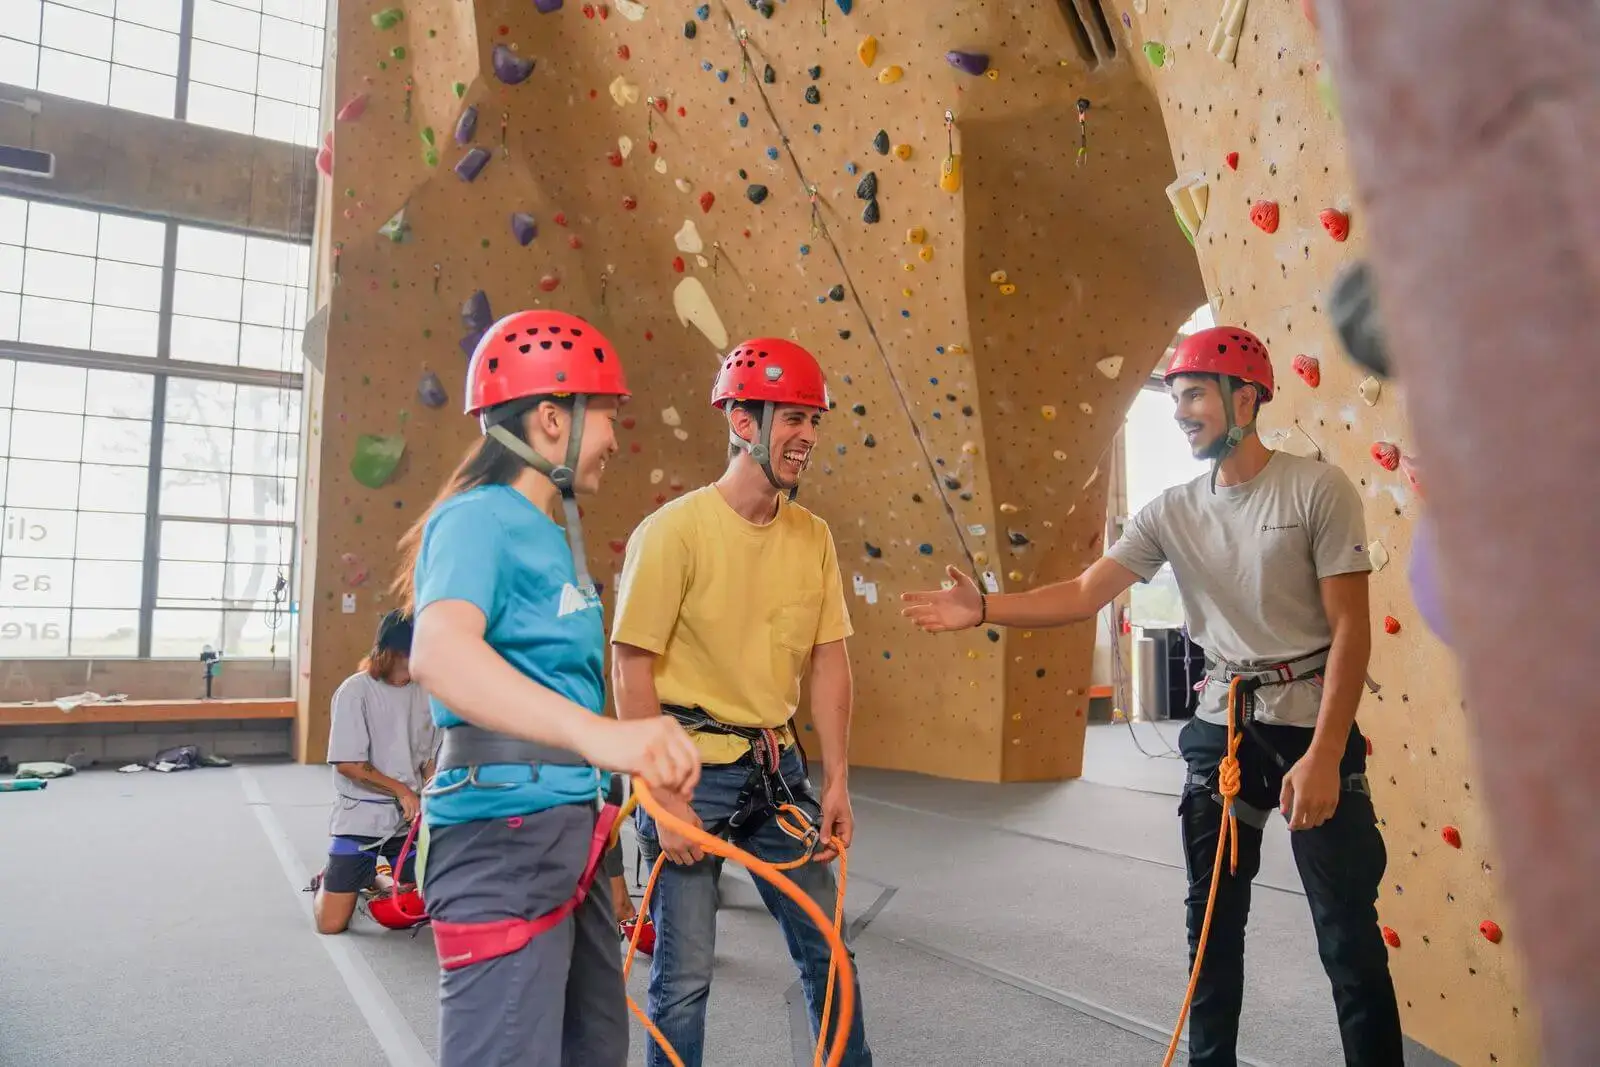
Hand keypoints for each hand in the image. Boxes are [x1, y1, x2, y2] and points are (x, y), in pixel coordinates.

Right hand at [397, 786, 420, 824]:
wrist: (403, 791)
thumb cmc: (409, 794)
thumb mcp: (415, 799)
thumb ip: (416, 805)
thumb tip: (417, 811)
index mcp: (419, 803)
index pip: (421, 812)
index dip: (419, 817)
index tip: (417, 820)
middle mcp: (417, 805)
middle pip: (417, 815)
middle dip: (414, 820)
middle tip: (412, 823)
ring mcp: (412, 806)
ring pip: (412, 816)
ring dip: (409, 819)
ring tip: (406, 818)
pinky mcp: (407, 807)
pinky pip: (407, 814)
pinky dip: (405, 816)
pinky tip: (404, 816)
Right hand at [579, 717, 700, 804]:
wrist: (593, 734)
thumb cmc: (621, 743)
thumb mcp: (651, 744)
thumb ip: (670, 762)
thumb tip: (688, 793)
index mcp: (671, 726)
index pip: (695, 756)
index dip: (693, 777)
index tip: (686, 790)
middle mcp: (665, 731)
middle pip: (687, 768)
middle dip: (680, 785)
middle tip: (669, 793)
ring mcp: (654, 743)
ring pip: (672, 777)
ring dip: (663, 787)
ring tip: (650, 783)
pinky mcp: (641, 756)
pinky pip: (657, 781)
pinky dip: (651, 787)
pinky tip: (642, 781)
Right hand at [657, 795, 706, 865]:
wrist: (667, 806)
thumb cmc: (683, 811)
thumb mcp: (697, 821)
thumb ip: (701, 834)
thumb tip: (704, 841)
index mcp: (692, 841)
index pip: (699, 857)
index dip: (700, 853)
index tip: (699, 849)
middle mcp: (681, 847)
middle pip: (689, 862)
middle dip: (692, 856)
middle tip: (691, 849)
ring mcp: (671, 848)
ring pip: (679, 862)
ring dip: (682, 857)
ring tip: (683, 849)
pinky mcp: (663, 846)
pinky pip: (670, 858)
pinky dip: (674, 855)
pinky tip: (675, 847)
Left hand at [812, 780, 853, 863]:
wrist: (833, 782)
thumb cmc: (834, 796)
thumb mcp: (828, 812)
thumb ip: (826, 828)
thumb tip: (824, 842)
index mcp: (847, 826)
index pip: (843, 844)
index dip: (833, 851)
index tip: (821, 855)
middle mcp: (844, 827)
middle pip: (838, 844)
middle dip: (828, 851)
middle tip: (816, 858)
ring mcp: (838, 823)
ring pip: (833, 839)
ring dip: (825, 845)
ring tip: (815, 852)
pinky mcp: (832, 819)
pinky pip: (829, 832)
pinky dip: (823, 837)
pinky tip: (816, 840)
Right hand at [900, 564, 983, 632]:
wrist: (981, 607)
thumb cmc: (971, 594)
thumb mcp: (964, 581)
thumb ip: (955, 575)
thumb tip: (949, 566)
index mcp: (939, 596)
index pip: (923, 596)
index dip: (913, 597)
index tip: (903, 596)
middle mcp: (937, 607)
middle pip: (921, 609)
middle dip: (912, 611)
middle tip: (903, 612)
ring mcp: (942, 617)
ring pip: (927, 619)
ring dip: (920, 620)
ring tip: (914, 621)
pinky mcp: (948, 625)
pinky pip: (937, 627)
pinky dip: (931, 628)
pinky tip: (925, 628)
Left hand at [1281, 749, 1341, 829]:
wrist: (1324, 759)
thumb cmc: (1304, 768)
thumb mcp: (1288, 779)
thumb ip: (1284, 797)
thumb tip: (1283, 811)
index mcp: (1301, 800)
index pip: (1297, 821)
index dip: (1293, 826)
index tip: (1290, 827)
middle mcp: (1314, 805)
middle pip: (1308, 824)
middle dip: (1301, 825)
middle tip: (1298, 822)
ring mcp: (1326, 804)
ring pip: (1319, 821)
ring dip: (1312, 821)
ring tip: (1307, 816)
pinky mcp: (1335, 801)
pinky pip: (1328, 815)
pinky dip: (1322, 816)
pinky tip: (1318, 811)